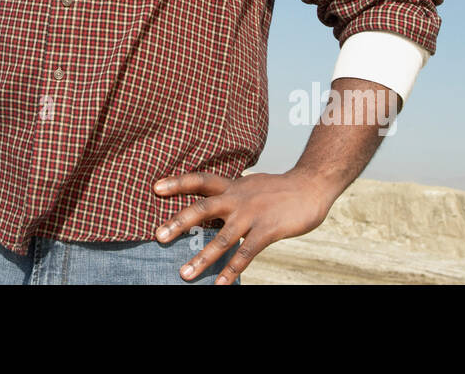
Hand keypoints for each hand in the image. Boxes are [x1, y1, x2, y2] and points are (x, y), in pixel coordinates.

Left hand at [152, 170, 334, 284]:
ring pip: (222, 238)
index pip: (200, 180)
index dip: (177, 183)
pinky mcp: (267, 230)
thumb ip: (231, 194)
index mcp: (232, 186)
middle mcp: (238, 198)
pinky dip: (231, 270)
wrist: (311, 186)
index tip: (154, 188)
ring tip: (184, 274)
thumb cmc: (279, 189)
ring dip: (202, 258)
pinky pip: (245, 254)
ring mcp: (252, 215)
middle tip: (157, 236)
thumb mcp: (250, 186)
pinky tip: (219, 285)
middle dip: (179, 223)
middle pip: (203, 208)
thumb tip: (212, 205)